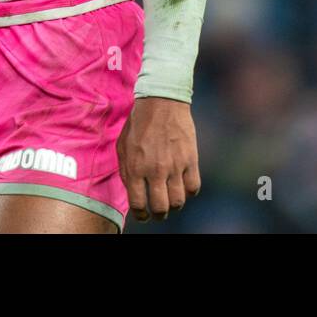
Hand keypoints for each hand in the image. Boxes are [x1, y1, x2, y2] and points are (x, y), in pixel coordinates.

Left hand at [117, 96, 200, 221]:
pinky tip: (183, 185)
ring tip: (171, 200)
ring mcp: (175, 166)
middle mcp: (155, 170)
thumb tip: (133, 192)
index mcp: (135, 168)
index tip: (143, 215)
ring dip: (174, 205)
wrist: (161, 100)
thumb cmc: (138, 123)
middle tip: (158, 212)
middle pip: (161, 208)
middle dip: (158, 215)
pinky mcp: (190, 159)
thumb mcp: (122, 146)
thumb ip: (126, 171)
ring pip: (178, 202)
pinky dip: (189, 191)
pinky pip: (194, 187)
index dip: (141, 215)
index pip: (139, 205)